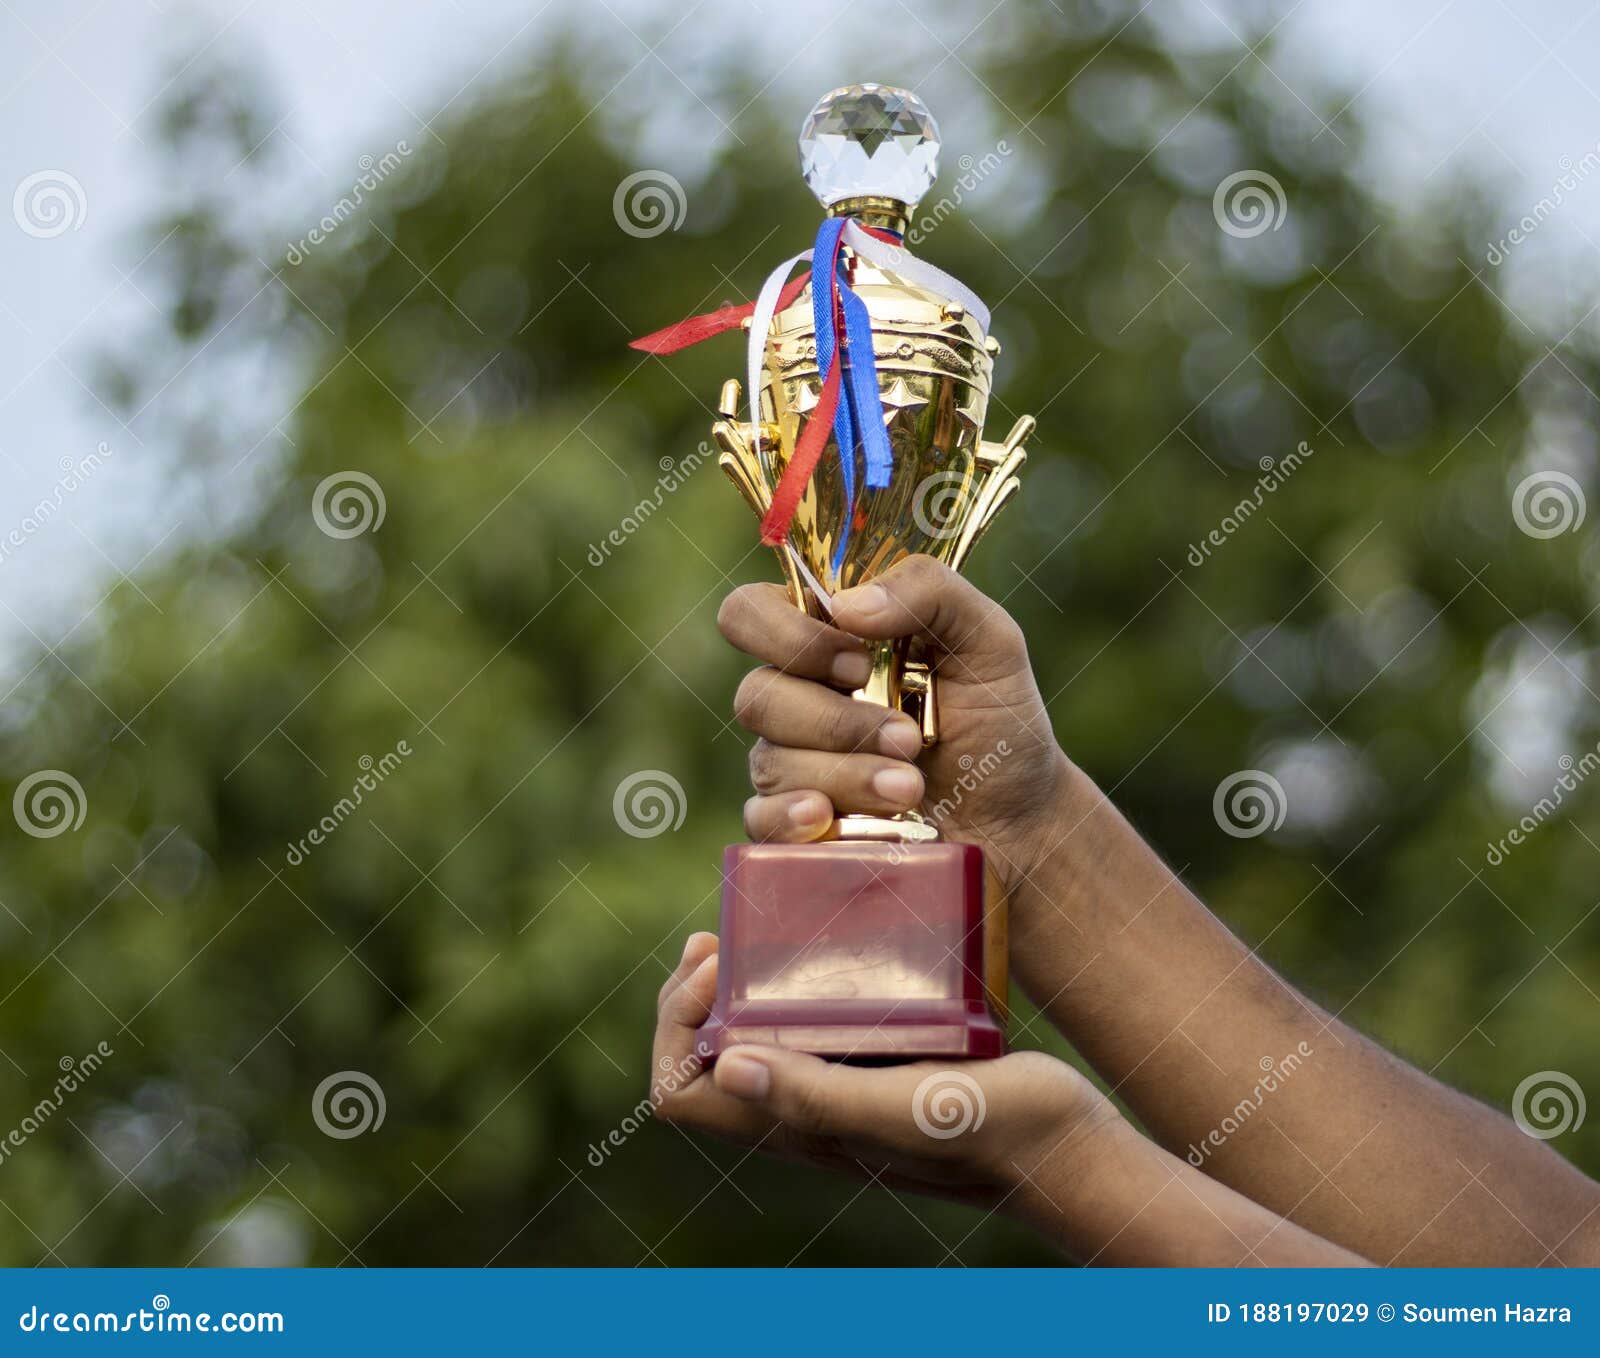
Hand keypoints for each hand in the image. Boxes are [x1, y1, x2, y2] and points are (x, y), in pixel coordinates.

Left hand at [651, 933, 1107, 1210]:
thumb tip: (723, 1061)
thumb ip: (819, 1095)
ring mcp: (840, 1085)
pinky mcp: (879, 1059)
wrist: (1074, 1147)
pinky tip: (836, 934)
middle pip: (705, 1052)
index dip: (676, 1022)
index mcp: (795, 1128)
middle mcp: (804, 1110)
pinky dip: (799, 977)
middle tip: (728, 933)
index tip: (720, 963)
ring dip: (741, 979)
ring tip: (765, 923)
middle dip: (698, 990)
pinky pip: (811, 1019)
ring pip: (754, 1032)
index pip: (681, 1090)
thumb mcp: (908, 1108)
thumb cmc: (997, 1132)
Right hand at [717, 555, 1069, 888]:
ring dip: (848, 775)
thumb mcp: (988, 639)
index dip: (787, 635)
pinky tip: (831, 820)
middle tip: (908, 739)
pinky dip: (794, 820)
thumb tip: (845, 607)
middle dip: (836, 722)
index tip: (858, 663)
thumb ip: (927, 591)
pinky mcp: (797, 825)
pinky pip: (761, 821)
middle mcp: (798, 698)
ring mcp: (791, 764)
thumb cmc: (998, 723)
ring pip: (771, 762)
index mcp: (829, 640)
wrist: (1018, 820)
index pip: (749, 613)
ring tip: (912, 789)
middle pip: (756, 696)